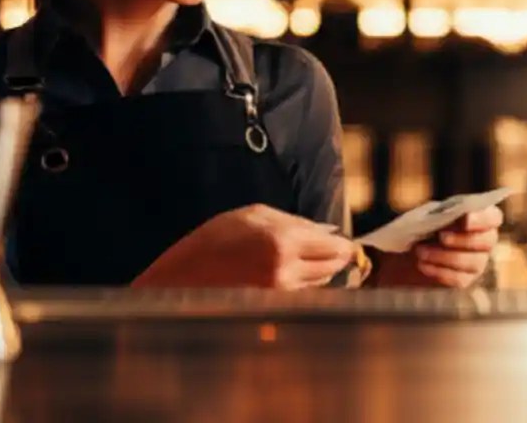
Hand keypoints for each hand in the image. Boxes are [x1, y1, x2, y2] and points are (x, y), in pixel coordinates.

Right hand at [130, 204, 356, 289]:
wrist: (181, 278)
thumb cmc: (215, 240)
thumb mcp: (254, 216)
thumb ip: (296, 221)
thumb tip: (329, 231)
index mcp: (282, 241)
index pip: (334, 247)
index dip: (343, 245)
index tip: (346, 244)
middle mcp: (285, 271)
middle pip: (332, 268)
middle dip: (336, 259)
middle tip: (334, 252)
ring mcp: (279, 295)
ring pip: (319, 285)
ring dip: (320, 274)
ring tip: (304, 262)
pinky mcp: (272, 310)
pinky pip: (302, 297)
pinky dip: (304, 287)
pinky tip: (290, 278)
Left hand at [371, 205, 502, 287]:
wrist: (413, 246)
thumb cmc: (427, 222)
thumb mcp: (434, 213)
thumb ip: (443, 214)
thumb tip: (446, 218)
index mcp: (483, 217)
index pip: (493, 218)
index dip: (482, 219)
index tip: (465, 219)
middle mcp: (486, 240)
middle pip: (486, 242)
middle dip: (462, 239)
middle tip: (441, 236)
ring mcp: (479, 261)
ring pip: (472, 262)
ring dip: (444, 256)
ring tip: (421, 251)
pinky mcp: (466, 278)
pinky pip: (459, 279)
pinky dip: (439, 271)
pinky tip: (422, 265)